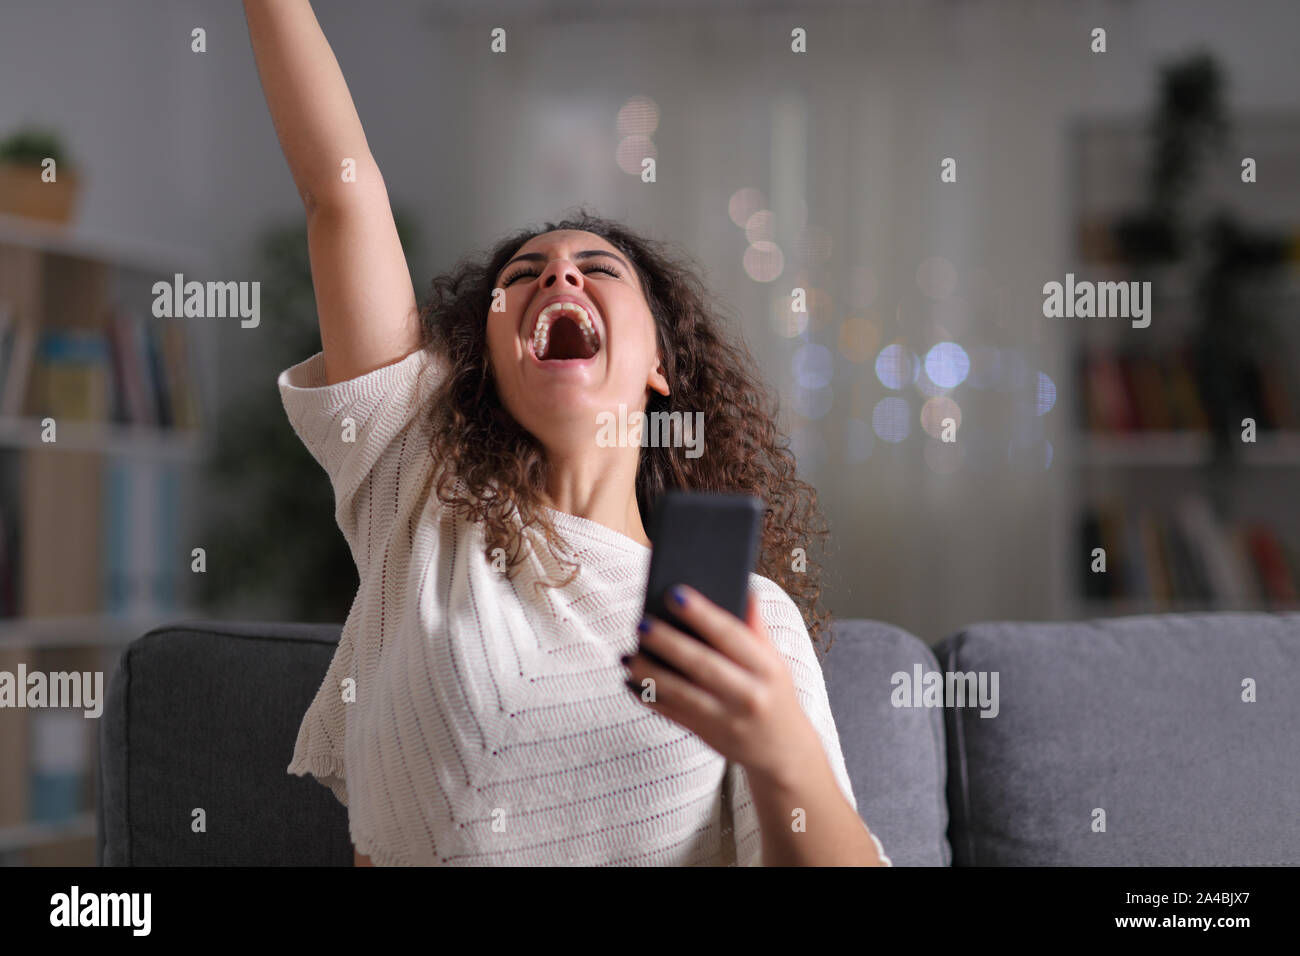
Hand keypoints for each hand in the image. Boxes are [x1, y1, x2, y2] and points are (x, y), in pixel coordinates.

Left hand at [621, 584, 820, 786]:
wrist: (783, 753)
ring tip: (628, 656)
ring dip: (651, 674)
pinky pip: (673, 715)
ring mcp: (727, 719)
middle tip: (641, 623)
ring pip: (682, 694)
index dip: (702, 614)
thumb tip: (745, 588)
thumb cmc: (774, 694)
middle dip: (669, 643)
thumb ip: (756, 628)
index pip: (731, 635)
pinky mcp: (707, 735)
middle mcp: (748, 694)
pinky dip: (650, 698)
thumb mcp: (775, 661)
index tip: (675, 594)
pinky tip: (630, 682)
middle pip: (702, 664)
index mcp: (767, 668)